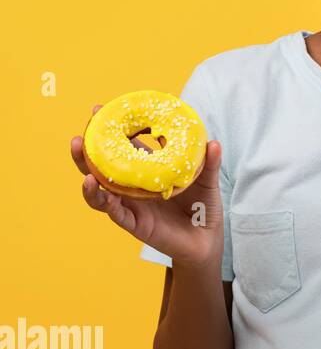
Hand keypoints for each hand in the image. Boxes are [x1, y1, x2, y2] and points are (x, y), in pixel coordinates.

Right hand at [71, 104, 225, 267]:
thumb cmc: (202, 206)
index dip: (111, 130)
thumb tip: (213, 143)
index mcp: (145, 170)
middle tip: (79, 136)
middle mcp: (132, 186)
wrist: (206, 239)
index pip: (123, 147)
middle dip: (86, 152)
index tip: (99, 109)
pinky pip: (115, 213)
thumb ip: (208, 163)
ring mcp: (131, 205)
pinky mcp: (135, 224)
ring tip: (83, 165)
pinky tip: (98, 190)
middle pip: (100, 168)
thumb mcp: (206, 181)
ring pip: (100, 192)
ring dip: (88, 178)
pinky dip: (104, 201)